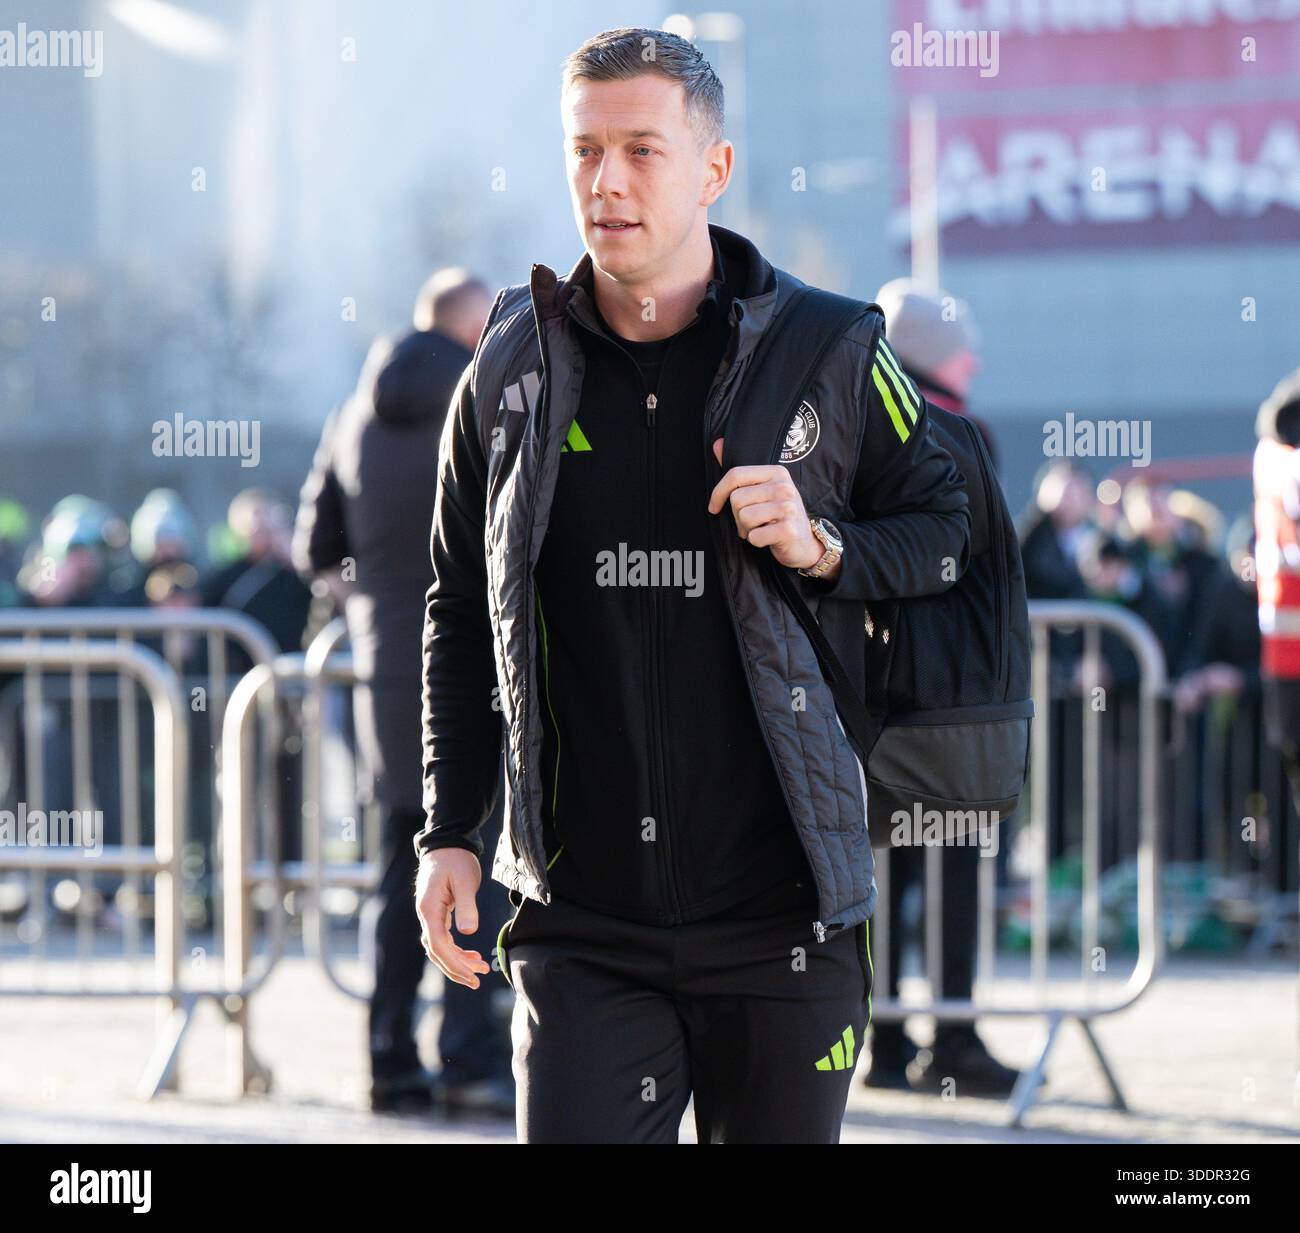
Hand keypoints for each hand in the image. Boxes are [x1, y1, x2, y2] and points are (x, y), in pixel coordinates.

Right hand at [414, 848, 491, 988]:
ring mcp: (429, 915)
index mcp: (429, 910)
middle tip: (478, 980)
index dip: (454, 963)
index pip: (438, 945)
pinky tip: (472, 954)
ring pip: (439, 947)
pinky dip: (456, 950)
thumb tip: (468, 932)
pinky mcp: (436, 913)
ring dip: (458, 961)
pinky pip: (443, 939)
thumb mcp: (465, 881)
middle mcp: (425, 915)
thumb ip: (467, 906)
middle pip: (437, 952)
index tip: (472, 975)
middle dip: (456, 968)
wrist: (447, 844)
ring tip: (480, 968)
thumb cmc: (456, 860)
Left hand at [707, 438, 822, 569]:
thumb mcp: (761, 490)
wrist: (804, 542)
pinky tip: (768, 538)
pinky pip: (754, 536)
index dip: (718, 492)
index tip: (713, 507)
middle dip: (737, 516)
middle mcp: (784, 486)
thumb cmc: (777, 516)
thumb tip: (717, 443)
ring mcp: (789, 507)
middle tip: (752, 521)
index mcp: (776, 472)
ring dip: (747, 528)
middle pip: (737, 499)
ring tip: (761, 528)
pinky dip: (756, 541)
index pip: (736, 475)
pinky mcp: (789, 529)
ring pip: (744, 517)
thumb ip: (739, 472)